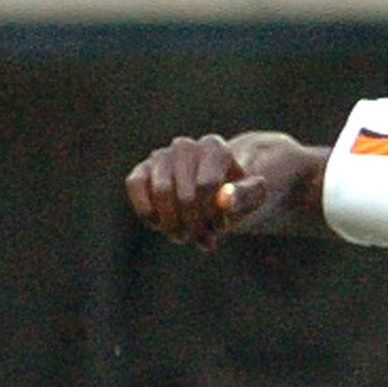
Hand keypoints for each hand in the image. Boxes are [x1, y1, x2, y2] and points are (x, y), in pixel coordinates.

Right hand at [124, 131, 320, 246]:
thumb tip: (224, 200)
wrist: (218, 188)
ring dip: (171, 224)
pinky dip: (146, 210)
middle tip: (202, 239)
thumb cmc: (238, 194)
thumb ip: (245, 197)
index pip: (207, 187)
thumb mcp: (253, 198)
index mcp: (215, 149)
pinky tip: (159, 224)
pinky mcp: (142, 169)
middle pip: (185, 196)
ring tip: (182, 235)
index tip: (220, 228)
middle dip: (193, 225)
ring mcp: (162, 156)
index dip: (211, 216)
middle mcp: (186, 146)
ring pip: (160, 191)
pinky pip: (134, 184)